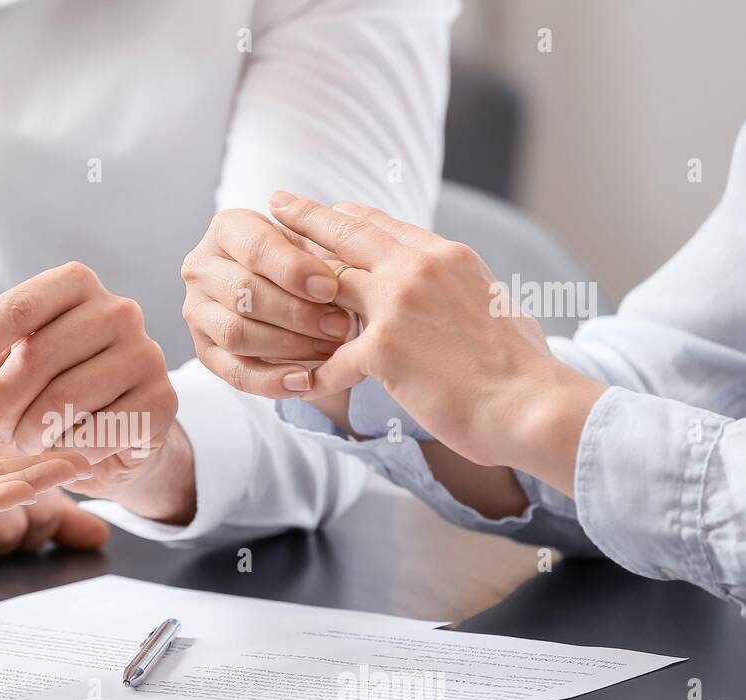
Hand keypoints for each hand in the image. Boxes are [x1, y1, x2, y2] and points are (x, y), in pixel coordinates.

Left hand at [0, 262, 178, 496]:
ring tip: (27, 440)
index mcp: (74, 285)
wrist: (115, 432)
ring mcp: (145, 353)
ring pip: (65, 398)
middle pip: (37, 357)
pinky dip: (69, 449)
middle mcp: (118, 309)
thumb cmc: (50, 391)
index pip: (16, 308)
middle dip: (2, 404)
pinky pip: (97, 432)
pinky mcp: (161, 400)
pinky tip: (68, 447)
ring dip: (32, 432)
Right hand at [180, 207, 356, 397]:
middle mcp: (201, 268)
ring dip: (288, 346)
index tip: (331, 288)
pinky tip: (305, 381)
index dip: (294, 270)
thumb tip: (335, 282)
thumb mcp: (315, 246)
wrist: (288, 290)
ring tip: (329, 350)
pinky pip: (234, 373)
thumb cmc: (304, 262)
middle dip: (296, 313)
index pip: (255, 248)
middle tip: (339, 325)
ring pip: (236, 333)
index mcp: (226, 230)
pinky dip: (272, 380)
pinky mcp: (205, 351)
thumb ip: (323, 255)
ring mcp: (197, 312)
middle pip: (243, 294)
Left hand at [267, 192, 605, 481]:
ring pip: (327, 285)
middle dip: (305, 217)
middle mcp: (419, 269)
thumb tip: (460, 290)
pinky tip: (295, 385)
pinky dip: (312, 375)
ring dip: (291, 292)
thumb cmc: (521, 367)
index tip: (324, 209)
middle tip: (274, 202)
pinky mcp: (384, 348)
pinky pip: (331, 359)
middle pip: (346, 234)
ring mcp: (398, 305)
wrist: (531, 403)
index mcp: (446, 256)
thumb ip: (462, 289)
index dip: (346, 216)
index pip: (384, 225)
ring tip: (260, 287)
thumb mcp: (494, 304)